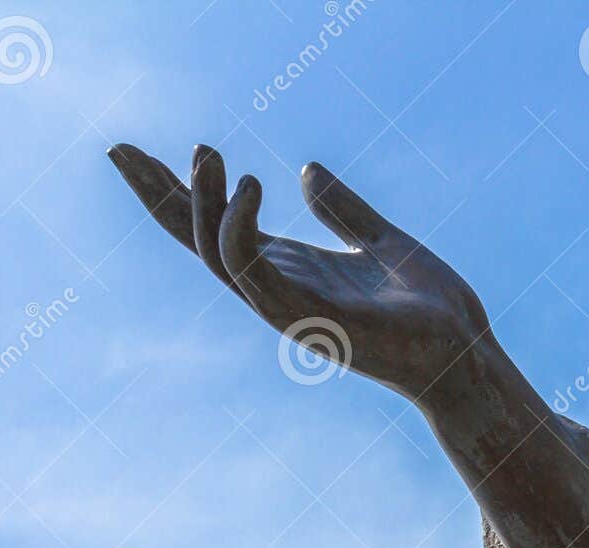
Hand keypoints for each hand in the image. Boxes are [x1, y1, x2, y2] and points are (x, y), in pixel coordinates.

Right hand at [108, 143, 492, 400]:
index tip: (138, 155)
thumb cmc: (433, 310)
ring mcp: (293, 309)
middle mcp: (282, 292)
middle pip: (198, 244)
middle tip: (122, 150)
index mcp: (295, 272)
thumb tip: (307, 169)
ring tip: (210, 153)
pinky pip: (255, 274)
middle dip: (159, 199)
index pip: (218, 231)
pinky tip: (249, 186)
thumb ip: (344, 210)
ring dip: (202, 204)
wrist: (466, 354)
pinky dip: (241, 230)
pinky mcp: (312, 319)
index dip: (176, 195)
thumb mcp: (383, 242)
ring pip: (218, 256)